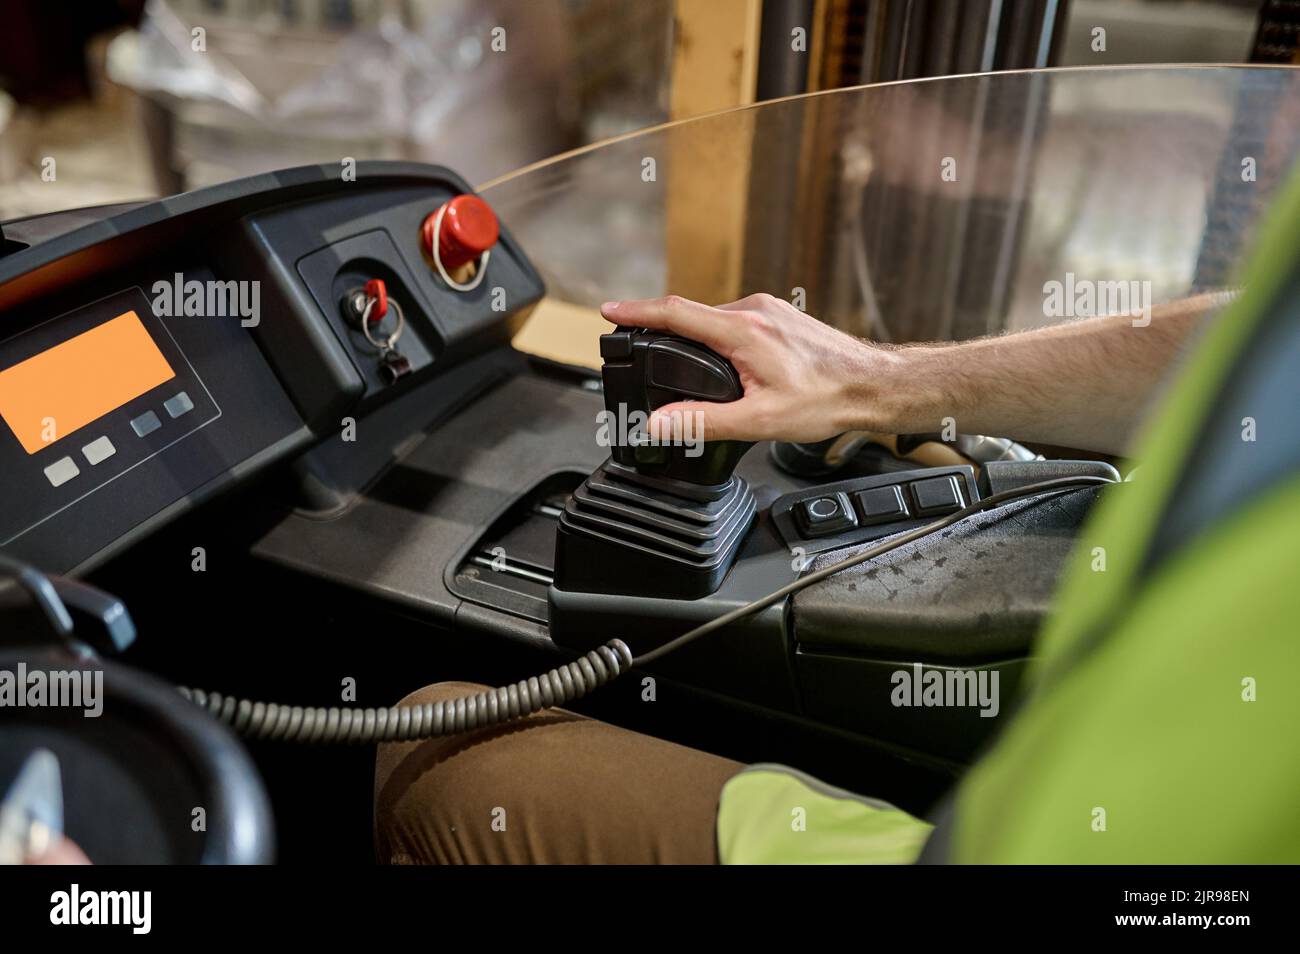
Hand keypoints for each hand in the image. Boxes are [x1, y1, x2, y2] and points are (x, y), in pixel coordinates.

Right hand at [600, 294, 893, 442]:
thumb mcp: (759, 421)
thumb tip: (660, 424)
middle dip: (662, 331)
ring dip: (695, 337)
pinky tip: (724, 363)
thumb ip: (703, 421)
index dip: (636, 311)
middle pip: (692, 315)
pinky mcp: (780, 316)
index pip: (675, 312)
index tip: (608, 311)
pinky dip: (719, 338)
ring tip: (680, 363)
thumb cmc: (826, 400)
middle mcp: (754, 310)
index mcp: (742, 331)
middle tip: (638, 349)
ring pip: (715, 320)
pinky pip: (735, 322)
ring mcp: (769, 309)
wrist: (872, 387)